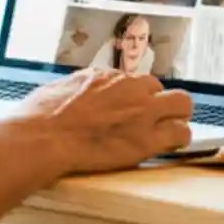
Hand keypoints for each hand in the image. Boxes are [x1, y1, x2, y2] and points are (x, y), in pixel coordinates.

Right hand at [16, 69, 192, 173]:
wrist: (44, 137)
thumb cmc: (40, 116)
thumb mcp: (61, 89)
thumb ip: (80, 91)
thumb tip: (78, 96)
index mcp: (106, 76)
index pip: (134, 82)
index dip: (134, 98)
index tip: (128, 111)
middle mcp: (129, 87)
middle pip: (161, 87)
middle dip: (159, 102)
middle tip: (151, 121)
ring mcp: (142, 111)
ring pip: (182, 104)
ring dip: (175, 118)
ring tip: (165, 135)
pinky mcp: (148, 139)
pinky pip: (181, 134)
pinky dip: (177, 140)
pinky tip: (168, 148)